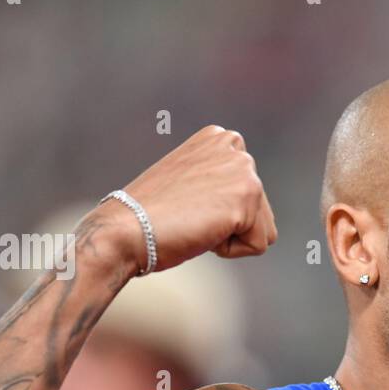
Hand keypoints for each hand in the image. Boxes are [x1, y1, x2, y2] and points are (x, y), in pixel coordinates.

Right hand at [93, 125, 278, 275]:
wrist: (125, 230)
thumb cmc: (148, 215)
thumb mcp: (188, 183)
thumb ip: (215, 181)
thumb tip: (235, 202)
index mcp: (219, 138)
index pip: (248, 195)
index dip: (219, 213)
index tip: (186, 205)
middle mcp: (235, 146)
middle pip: (261, 213)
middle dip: (229, 227)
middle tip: (189, 216)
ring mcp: (243, 169)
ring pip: (263, 231)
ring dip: (231, 239)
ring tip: (196, 222)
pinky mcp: (247, 197)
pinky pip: (258, 246)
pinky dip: (231, 251)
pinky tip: (202, 232)